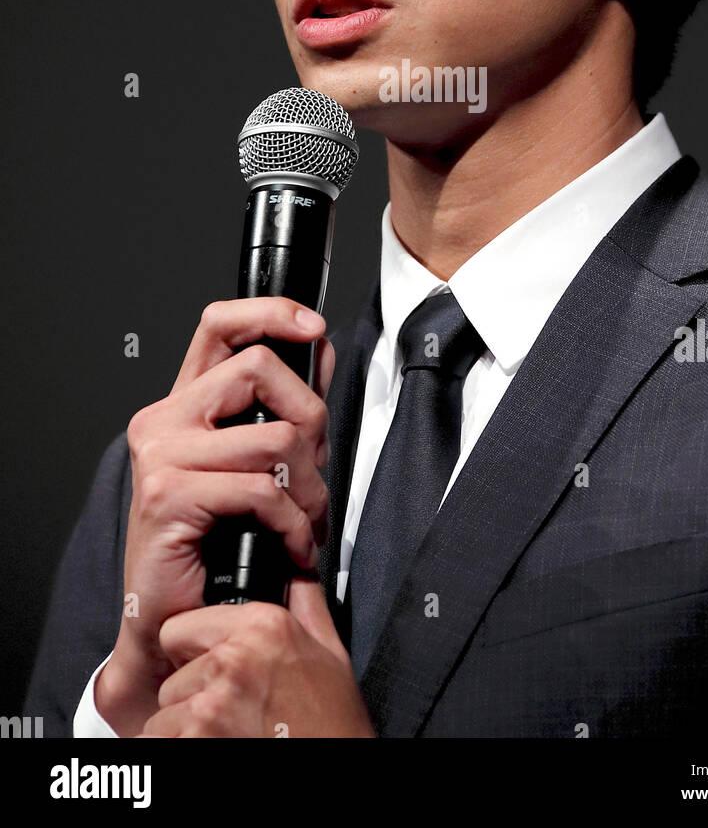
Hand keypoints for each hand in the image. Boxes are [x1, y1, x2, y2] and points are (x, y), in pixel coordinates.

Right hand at [96, 296, 335, 735]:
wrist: (170, 623)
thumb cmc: (216, 547)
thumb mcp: (257, 463)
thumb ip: (283, 405)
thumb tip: (319, 345)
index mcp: (183, 404)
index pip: (220, 323)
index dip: (271, 312)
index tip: (314, 326)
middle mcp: (163, 420)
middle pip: (261, 368)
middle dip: (310, 419)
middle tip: (312, 472)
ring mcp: (162, 456)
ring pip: (274, 436)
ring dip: (309, 488)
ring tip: (303, 521)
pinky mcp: (169, 496)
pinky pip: (261, 489)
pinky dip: (293, 524)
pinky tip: (290, 547)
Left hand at [137, 578, 375, 737]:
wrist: (338, 767)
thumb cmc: (332, 722)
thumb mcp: (328, 650)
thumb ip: (303, 603)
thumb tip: (294, 572)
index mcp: (262, 626)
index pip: (178, 628)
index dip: (189, 654)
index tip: (207, 671)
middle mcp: (233, 660)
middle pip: (171, 679)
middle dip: (189, 700)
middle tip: (227, 714)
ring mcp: (212, 705)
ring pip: (163, 718)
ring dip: (185, 732)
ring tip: (225, 735)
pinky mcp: (199, 741)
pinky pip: (161, 746)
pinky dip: (182, 751)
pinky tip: (217, 747)